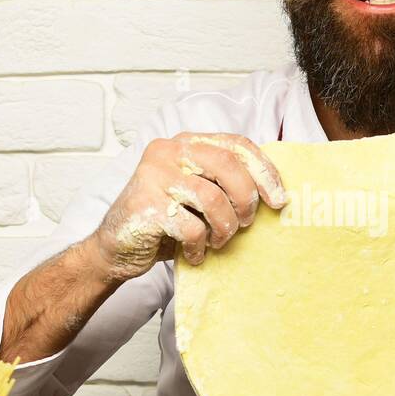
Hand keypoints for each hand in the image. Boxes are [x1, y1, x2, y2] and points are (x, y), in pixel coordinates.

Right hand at [93, 132, 286, 278]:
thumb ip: (224, 183)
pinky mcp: (146, 206)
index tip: (279, 199)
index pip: (236, 144)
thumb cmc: (163, 221)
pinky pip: (192, 227)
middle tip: (246, 223)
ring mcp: (154, 176)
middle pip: (228, 165)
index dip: (264, 170)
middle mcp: (168, 151)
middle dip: (246, 199)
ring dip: (224, 228)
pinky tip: (194, 253)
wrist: (115, 248)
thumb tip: (274, 192)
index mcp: (186, 143)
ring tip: (218, 240)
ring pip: (213, 199)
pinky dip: (199, 246)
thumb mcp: (198, 195)